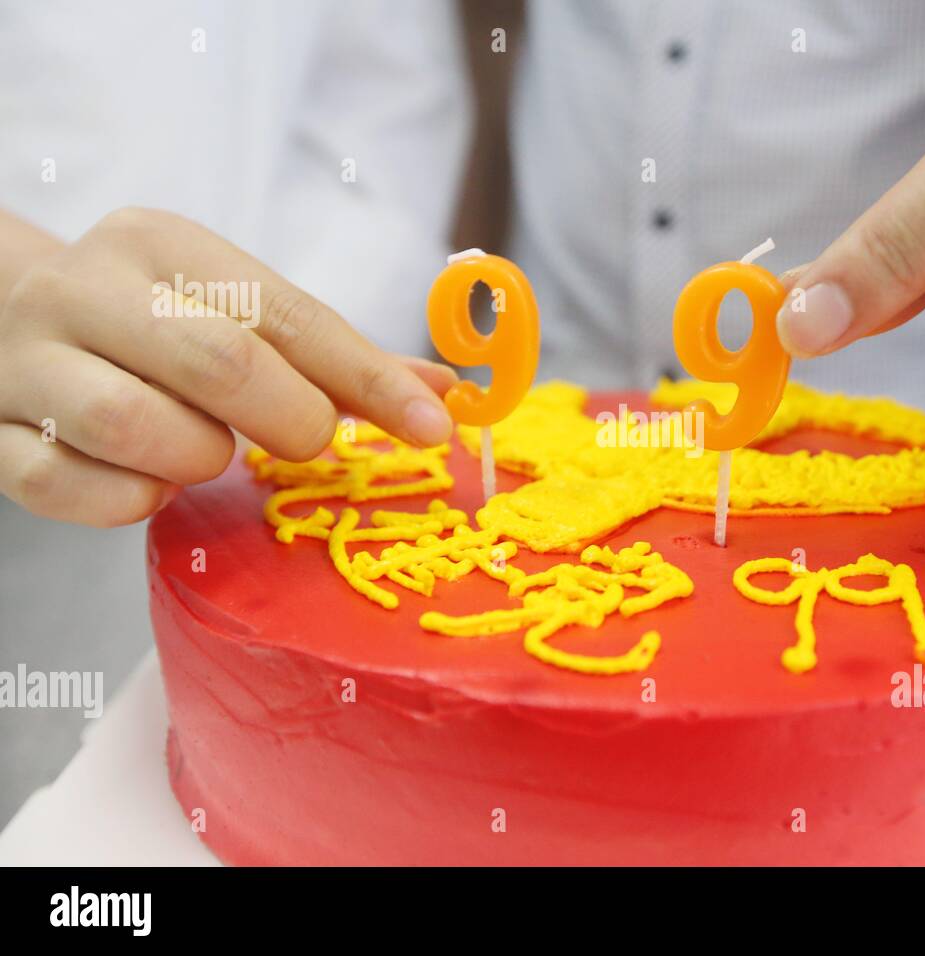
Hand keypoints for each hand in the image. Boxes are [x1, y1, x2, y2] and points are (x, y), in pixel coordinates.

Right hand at [0, 207, 455, 525]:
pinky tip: (146, 485)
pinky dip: (127, 502)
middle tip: (306, 443)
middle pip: (223, 365)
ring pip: (139, 428)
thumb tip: (442, 393)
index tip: (432, 429)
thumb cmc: (148, 325)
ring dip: (199, 459)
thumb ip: (333, 357)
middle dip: (291, 422)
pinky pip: (68, 487)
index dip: (370, 378)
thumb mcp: (233, 311)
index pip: (290, 315)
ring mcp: (26, 360)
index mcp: (162, 244)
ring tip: (205, 451)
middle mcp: (87, 287)